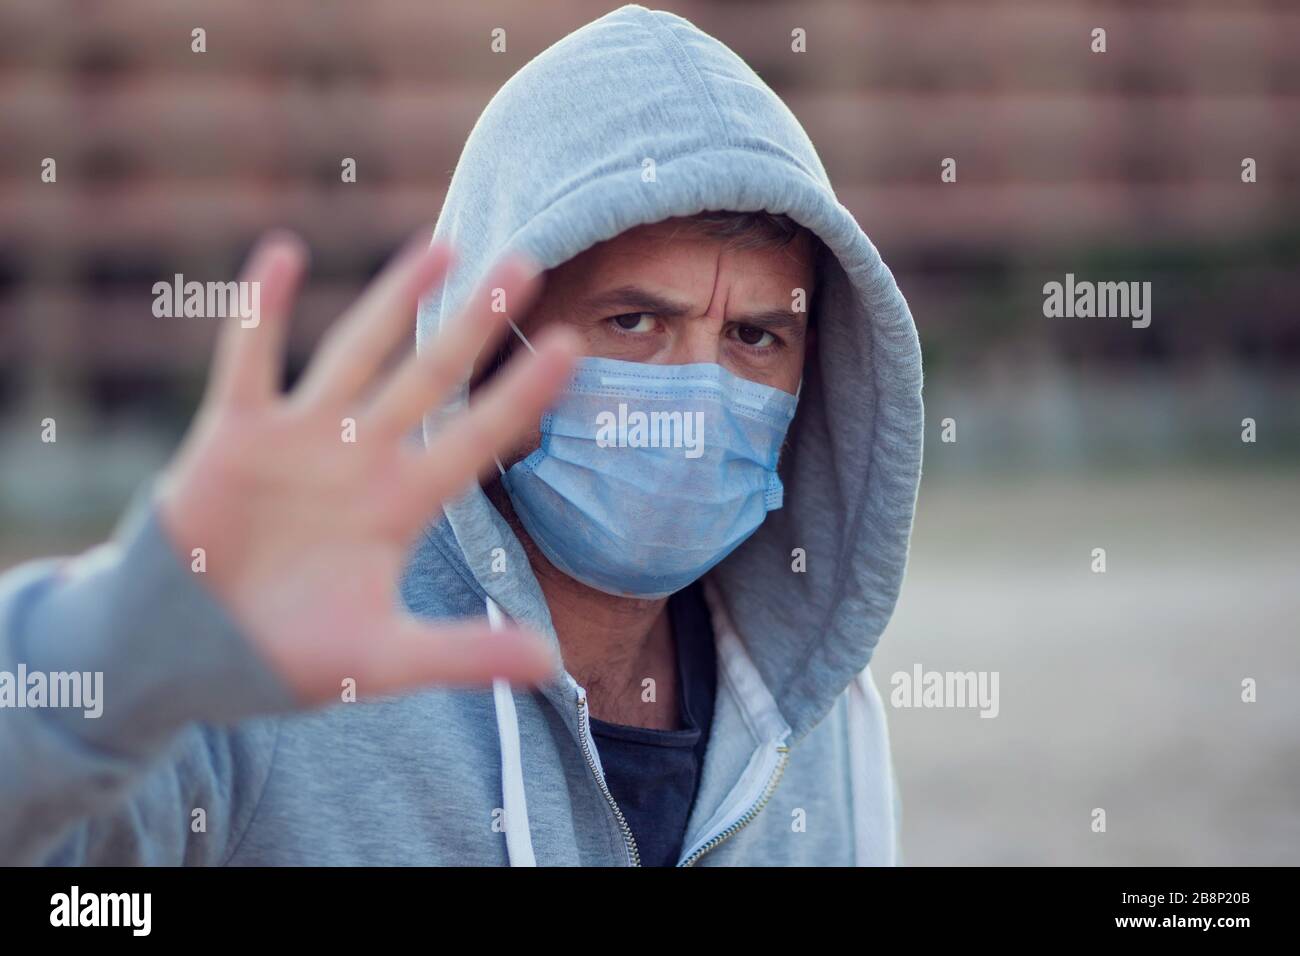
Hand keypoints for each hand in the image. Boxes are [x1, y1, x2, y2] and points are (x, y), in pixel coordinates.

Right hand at [156, 229, 578, 704]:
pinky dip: (261, 312)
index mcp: (403, 505)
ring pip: (357, 352)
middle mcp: (363, 459)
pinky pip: (249, 361)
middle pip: (431, 376)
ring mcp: (301, 440)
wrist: (191, 656)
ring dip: (396, 299)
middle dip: (476, 323)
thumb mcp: (384, 660)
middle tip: (525, 262)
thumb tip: (553, 664)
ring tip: (441, 247)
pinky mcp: (235, 435)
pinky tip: (281, 254)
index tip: (570, 345)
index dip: (522, 393)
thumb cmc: (289, 658)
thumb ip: (463, 655)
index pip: (478, 438)